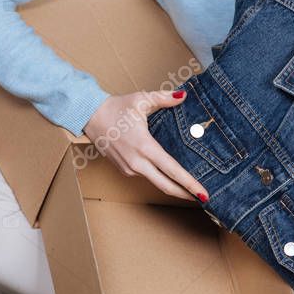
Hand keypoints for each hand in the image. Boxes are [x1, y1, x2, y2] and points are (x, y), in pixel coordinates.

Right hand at [83, 90, 208, 202]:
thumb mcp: (141, 99)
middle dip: (186, 193)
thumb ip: (164, 98)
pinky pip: (146, 176)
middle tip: (204, 198)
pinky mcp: (124, 169)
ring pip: (156, 182)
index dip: (189, 183)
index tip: (203, 193)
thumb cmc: (116, 107)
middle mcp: (137, 162)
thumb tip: (183, 95)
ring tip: (190, 187)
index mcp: (144, 146)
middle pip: (166, 185)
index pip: (172, 170)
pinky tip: (170, 175)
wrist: (90, 116)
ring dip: (173, 186)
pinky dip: (160, 178)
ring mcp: (129, 168)